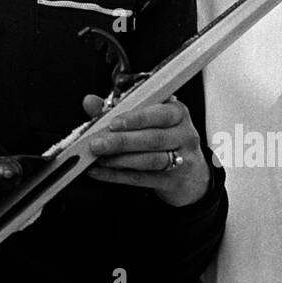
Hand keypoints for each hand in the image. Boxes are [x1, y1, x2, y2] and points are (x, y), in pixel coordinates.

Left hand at [84, 95, 210, 206]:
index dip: (136, 119)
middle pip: (153, 139)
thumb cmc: (163, 137)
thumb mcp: (148, 119)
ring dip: (119, 160)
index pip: (160, 114)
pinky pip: (142, 179)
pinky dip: (116, 176)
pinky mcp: (173, 181)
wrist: (191, 173)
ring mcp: (183, 160)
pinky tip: (98, 172)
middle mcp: (185, 135)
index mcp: (178, 113)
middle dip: (121, 142)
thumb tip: (90, 101)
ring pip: (150, 161)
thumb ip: (119, 109)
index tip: (112, 122)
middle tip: (96, 144)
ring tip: (97, 158)